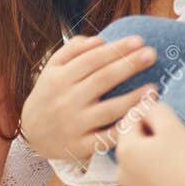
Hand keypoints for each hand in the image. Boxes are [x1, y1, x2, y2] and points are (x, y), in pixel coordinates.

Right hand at [19, 34, 157, 161]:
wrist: (31, 135)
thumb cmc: (48, 96)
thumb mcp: (51, 69)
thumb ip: (72, 51)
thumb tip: (100, 40)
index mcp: (60, 78)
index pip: (92, 59)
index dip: (116, 49)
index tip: (138, 40)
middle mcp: (67, 100)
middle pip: (103, 79)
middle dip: (129, 65)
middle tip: (152, 54)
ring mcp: (75, 124)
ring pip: (109, 110)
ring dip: (133, 98)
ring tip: (153, 88)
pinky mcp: (81, 145)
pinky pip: (107, 138)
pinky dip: (124, 129)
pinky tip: (141, 118)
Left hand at [115, 102, 184, 185]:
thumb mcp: (171, 123)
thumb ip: (153, 108)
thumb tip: (145, 108)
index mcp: (125, 151)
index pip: (129, 122)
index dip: (148, 117)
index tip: (168, 123)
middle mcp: (122, 175)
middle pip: (132, 147)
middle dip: (148, 141)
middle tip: (175, 143)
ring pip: (140, 170)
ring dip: (152, 163)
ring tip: (178, 163)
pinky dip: (160, 184)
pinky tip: (179, 183)